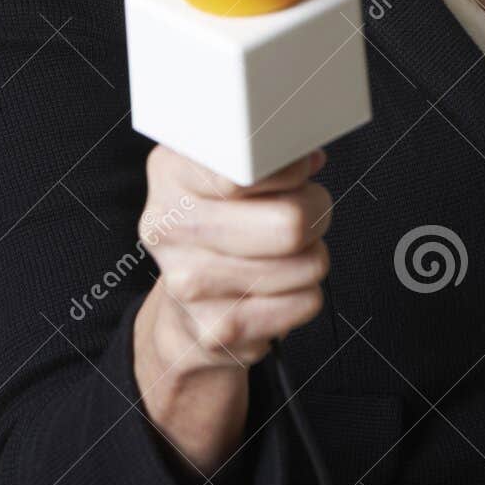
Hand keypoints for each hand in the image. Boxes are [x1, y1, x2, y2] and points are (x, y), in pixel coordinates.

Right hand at [139, 142, 331, 371]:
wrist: (181, 311)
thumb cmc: (216, 228)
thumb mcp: (223, 175)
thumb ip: (263, 155)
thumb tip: (306, 155)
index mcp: (170, 172)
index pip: (246, 166)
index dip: (289, 170)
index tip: (298, 172)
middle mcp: (170, 227)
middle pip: (290, 222)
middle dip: (314, 214)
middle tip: (301, 214)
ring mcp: (187, 282)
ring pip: (307, 263)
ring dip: (311, 257)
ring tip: (284, 255)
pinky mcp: (215, 330)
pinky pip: (305, 302)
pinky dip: (305, 296)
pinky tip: (276, 291)